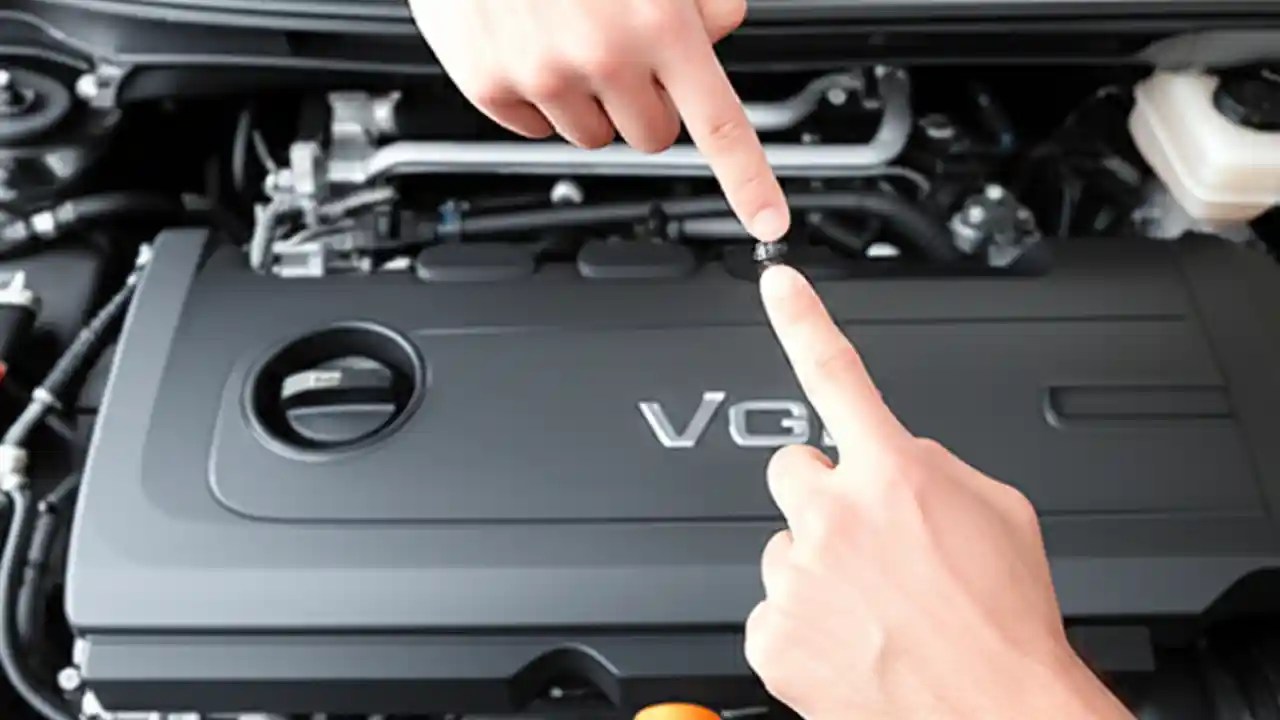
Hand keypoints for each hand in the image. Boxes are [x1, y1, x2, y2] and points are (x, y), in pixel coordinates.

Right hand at [407, 0, 789, 241]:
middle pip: (653, 135)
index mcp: (657, 20)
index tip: (768, 221)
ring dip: (594, 102)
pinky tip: (532, 45)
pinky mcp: (489, 83)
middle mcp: (602, 56)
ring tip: (570, 36)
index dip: (749, 180)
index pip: (719, 122)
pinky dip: (540, 99)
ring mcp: (541, 76)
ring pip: (594, 136)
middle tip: (627, 53)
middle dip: (650, 103)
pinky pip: (535, 128)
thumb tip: (713, 31)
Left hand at [747, 265, 1133, 719]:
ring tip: (873, 607)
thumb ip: (932, 469)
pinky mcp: (773, 633)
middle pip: (794, 469)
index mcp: (894, 474)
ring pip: (785, 545)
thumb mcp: (1001, 515)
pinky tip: (851, 640)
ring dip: (819, 565)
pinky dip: (805, 622)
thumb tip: (898, 459)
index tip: (776, 283)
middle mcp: (835, 517)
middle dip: (823, 494)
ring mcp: (798, 577)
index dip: (801, 320)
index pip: (836, 374)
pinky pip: (775, 607)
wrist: (996, 716)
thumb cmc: (1005, 627)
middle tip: (866, 540)